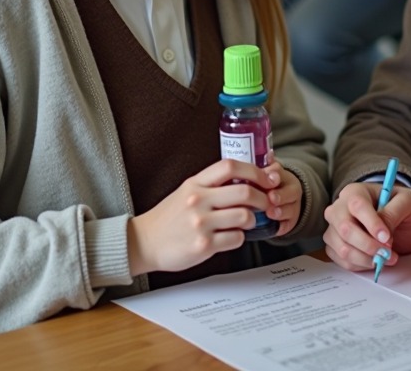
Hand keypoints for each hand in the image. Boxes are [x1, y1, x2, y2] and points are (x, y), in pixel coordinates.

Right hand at [127, 159, 278, 274]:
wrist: (143, 242)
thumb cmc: (168, 218)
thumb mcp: (186, 191)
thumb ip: (212, 184)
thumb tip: (247, 180)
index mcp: (195, 184)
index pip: (230, 166)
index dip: (255, 171)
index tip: (267, 178)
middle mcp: (198, 201)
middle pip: (244, 192)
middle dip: (263, 198)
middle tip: (266, 203)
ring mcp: (200, 223)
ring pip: (244, 216)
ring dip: (252, 220)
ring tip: (245, 222)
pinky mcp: (203, 245)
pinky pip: (236, 239)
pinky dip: (239, 238)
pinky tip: (230, 236)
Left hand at [264, 161, 302, 236]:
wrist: (282, 201)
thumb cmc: (269, 186)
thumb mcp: (267, 173)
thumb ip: (267, 165)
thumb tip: (269, 154)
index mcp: (285, 177)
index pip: (282, 174)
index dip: (276, 176)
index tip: (271, 178)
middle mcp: (292, 192)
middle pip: (290, 193)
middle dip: (280, 196)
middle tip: (271, 198)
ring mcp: (292, 208)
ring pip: (290, 210)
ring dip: (280, 212)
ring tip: (271, 214)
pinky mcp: (289, 224)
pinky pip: (287, 226)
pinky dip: (281, 227)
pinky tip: (274, 228)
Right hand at [323, 182, 410, 271]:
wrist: (400, 221)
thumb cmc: (401, 207)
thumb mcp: (407, 202)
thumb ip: (394, 212)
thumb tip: (382, 233)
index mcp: (355, 192)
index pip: (357, 206)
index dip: (371, 224)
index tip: (386, 238)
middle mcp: (339, 209)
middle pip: (345, 229)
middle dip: (368, 245)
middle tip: (387, 252)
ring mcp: (334, 229)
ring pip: (343, 248)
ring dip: (366, 259)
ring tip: (385, 258)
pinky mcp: (334, 247)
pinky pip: (343, 261)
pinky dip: (361, 265)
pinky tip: (374, 260)